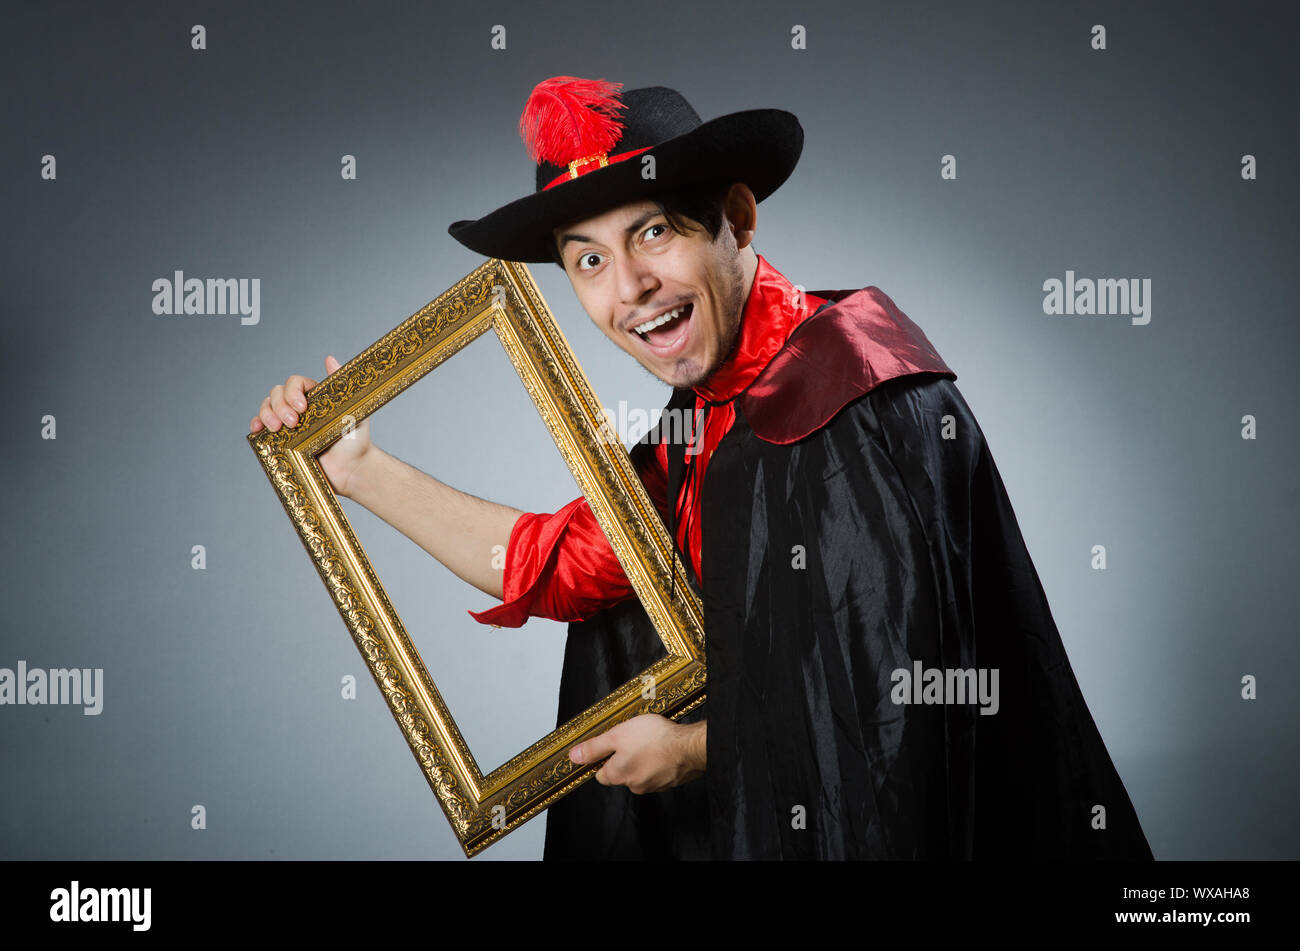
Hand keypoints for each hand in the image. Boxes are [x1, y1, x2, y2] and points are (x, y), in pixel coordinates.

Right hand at [249, 355, 372, 496]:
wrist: (351, 470)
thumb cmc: (356, 441)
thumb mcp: (354, 411)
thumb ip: (341, 386)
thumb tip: (330, 359)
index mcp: (315, 397)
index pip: (295, 383)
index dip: (293, 391)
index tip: (302, 408)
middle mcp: (299, 408)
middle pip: (277, 393)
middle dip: (280, 406)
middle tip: (293, 423)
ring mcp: (288, 423)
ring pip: (267, 407)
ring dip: (267, 414)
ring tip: (277, 429)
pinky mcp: (280, 440)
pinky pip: (261, 426)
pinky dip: (256, 424)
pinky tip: (258, 429)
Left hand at [569, 715, 704, 794]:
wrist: (689, 746)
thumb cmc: (655, 739)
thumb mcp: (617, 735)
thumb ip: (594, 747)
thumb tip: (574, 757)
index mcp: (618, 775)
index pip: (600, 773)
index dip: (603, 758)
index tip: (610, 745)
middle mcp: (634, 785)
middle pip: (621, 772)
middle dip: (625, 757)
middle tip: (633, 738)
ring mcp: (654, 785)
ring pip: (641, 771)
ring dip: (643, 758)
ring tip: (651, 740)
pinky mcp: (670, 781)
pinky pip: (658, 771)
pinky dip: (659, 761)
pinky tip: (664, 747)